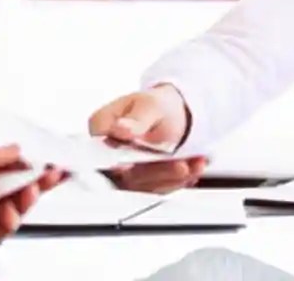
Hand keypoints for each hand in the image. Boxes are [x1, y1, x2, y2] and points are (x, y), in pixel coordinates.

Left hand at [0, 144, 64, 251]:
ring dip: (27, 199)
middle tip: (56, 174)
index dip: (28, 162)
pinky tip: (7, 210)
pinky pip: (0, 230)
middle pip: (15, 187)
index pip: (5, 165)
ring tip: (31, 189)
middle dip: (37, 180)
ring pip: (13, 208)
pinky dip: (10, 220)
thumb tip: (16, 150)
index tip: (48, 159)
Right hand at [89, 85, 205, 192]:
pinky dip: (178, 180)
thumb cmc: (158, 105)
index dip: (115, 163)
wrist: (175, 114)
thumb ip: (136, 119)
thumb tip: (119, 128)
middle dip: (156, 172)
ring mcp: (124, 169)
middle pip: (124, 173)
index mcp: (102, 127)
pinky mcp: (141, 181)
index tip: (131, 166)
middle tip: (181, 166)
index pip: (100, 152)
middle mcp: (108, 152)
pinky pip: (157, 188)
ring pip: (143, 185)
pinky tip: (193, 168)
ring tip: (193, 165)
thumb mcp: (151, 105)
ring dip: (171, 178)